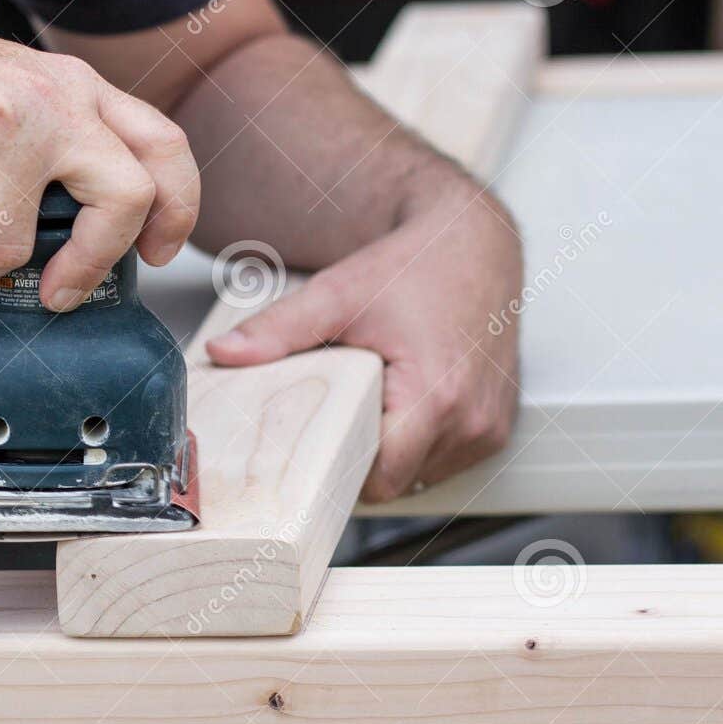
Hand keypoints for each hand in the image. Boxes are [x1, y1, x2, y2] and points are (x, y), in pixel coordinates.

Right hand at [0, 2, 199, 309]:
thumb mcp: (1, 100)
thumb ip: (51, 154)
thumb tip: (83, 242)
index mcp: (69, 87)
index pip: (161, 147)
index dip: (174, 211)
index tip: (155, 252)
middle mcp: (46, 100)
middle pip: (124, 200)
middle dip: (91, 265)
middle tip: (55, 292)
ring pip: (10, 248)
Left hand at [205, 189, 521, 501]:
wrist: (474, 242)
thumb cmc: (416, 266)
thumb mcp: (338, 295)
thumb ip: (279, 330)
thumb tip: (223, 353)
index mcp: (436, 398)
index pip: (381, 481)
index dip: (343, 471)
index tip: (318, 449)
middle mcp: (472, 421)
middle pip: (400, 482)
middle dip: (365, 460)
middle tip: (340, 419)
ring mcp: (490, 426)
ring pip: (425, 475)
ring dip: (398, 454)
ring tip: (378, 406)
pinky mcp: (499, 425)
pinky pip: (450, 459)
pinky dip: (425, 443)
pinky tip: (408, 406)